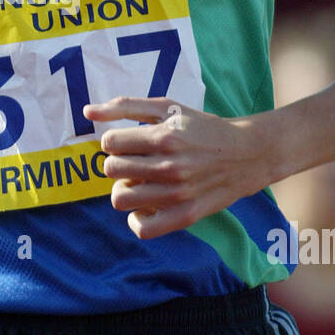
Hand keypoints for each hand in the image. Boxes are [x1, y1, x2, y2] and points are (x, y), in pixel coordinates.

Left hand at [84, 96, 269, 239]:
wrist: (247, 154)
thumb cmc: (202, 128)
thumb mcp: (168, 108)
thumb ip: (125, 106)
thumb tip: (87, 112)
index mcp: (164, 137)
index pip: (110, 143)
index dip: (114, 142)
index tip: (128, 143)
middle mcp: (170, 166)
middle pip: (111, 170)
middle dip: (117, 164)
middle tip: (134, 162)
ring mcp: (178, 193)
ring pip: (121, 199)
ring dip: (124, 189)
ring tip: (139, 182)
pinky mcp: (186, 215)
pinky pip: (142, 228)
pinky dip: (136, 218)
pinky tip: (145, 206)